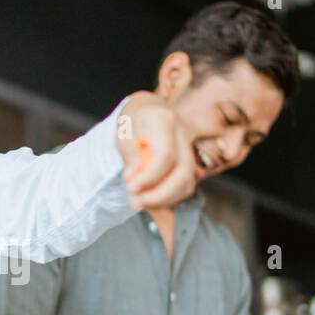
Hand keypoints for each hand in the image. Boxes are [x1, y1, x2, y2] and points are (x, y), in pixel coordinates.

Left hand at [116, 92, 196, 209]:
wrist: (148, 112)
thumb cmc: (133, 123)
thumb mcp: (123, 133)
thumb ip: (129, 154)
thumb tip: (132, 177)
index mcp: (164, 120)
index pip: (165, 154)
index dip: (149, 176)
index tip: (131, 189)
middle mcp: (183, 133)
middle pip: (183, 172)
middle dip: (160, 194)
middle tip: (136, 202)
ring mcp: (190, 148)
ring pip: (188, 182)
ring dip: (165, 200)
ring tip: (141, 203)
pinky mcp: (191, 161)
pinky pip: (186, 186)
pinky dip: (170, 198)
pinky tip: (152, 200)